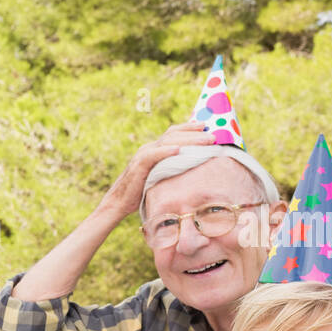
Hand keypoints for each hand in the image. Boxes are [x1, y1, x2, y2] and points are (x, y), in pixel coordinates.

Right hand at [97, 122, 216, 220]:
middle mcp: (149, 148)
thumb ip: (172, 170)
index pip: (174, 133)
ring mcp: (143, 155)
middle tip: (214, 135)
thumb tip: (193, 171)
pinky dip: (166, 151)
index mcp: (154, 150)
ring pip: (168, 141)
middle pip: (174, 134)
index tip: (207, 127)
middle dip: (195, 133)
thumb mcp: (160, 178)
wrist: (117, 203)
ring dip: (189, 139)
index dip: (190, 128)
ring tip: (205, 140)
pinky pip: (154, 155)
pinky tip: (179, 150)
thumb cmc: (140, 194)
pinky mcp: (138, 165)